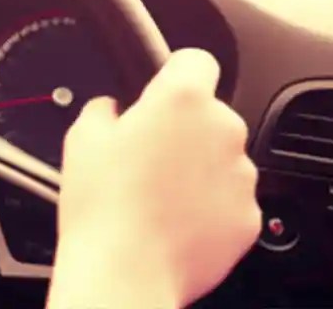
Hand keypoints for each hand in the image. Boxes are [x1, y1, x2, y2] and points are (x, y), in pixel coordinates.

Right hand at [47, 49, 260, 308]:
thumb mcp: (82, 138)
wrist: (126, 273)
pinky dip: (210, 206)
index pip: (196, 60)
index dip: (175, 73)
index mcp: (182, 99)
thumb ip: (105, 109)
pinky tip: (176, 221)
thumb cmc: (102, 206)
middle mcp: (222, 129)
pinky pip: (231, 199)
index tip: (162, 90)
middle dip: (184, 129)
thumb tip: (113, 109)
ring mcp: (242, 175)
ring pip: (222, 158)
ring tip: (159, 196)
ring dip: (199, 168)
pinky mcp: (250, 215)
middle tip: (148, 157)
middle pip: (209, 114)